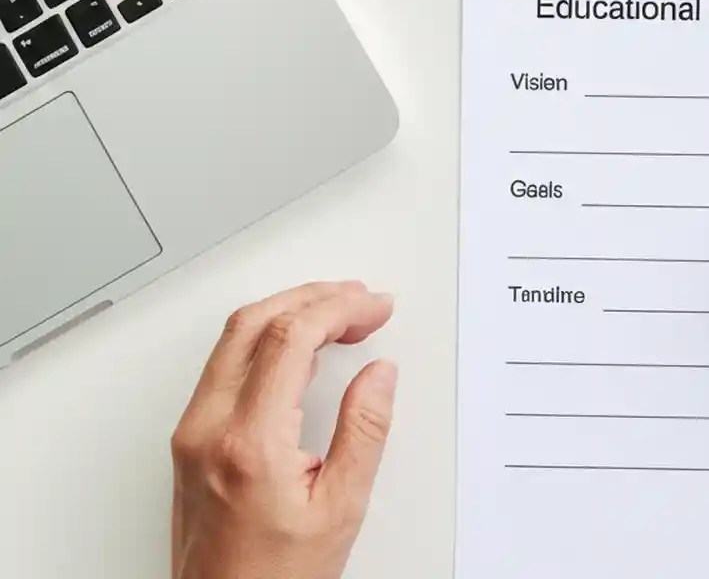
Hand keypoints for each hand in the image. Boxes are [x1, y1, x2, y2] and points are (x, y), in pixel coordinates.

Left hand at [170, 282, 397, 578]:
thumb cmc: (275, 577)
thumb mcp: (341, 508)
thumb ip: (364, 432)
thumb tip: (378, 375)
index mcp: (249, 442)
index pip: (289, 339)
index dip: (338, 308)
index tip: (373, 307)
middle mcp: (207, 429)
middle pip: (254, 324)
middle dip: (313, 297)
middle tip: (360, 300)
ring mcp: (191, 432)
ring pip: (234, 339)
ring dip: (288, 313)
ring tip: (338, 315)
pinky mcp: (189, 440)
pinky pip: (225, 366)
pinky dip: (268, 341)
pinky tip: (302, 348)